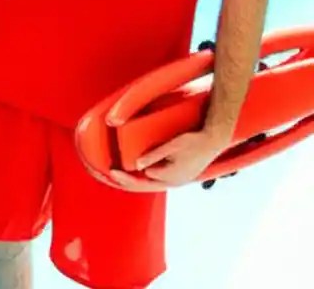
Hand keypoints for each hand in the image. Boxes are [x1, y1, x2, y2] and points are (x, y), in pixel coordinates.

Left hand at [108, 129, 231, 191]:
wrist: (215, 139)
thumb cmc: (194, 141)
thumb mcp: (172, 146)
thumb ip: (155, 156)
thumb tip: (138, 166)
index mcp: (172, 178)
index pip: (142, 182)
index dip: (125, 178)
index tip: (111, 171)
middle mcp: (174, 182)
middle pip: (145, 186)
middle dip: (127, 183)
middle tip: (110, 176)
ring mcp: (179, 180)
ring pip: (152, 184)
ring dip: (136, 182)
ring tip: (120, 177)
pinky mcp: (181, 174)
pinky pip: (159, 179)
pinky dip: (147, 178)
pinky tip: (139, 173)